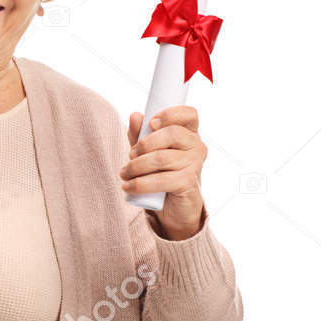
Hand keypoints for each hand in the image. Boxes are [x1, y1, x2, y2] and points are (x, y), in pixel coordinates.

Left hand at [122, 105, 207, 238]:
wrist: (172, 206)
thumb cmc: (160, 172)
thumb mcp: (147, 151)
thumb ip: (140, 134)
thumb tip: (135, 116)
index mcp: (188, 133)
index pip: (189, 114)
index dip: (171, 114)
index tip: (151, 123)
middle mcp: (196, 146)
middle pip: (172, 133)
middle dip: (144, 144)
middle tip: (130, 155)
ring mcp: (194, 165)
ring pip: (161, 158)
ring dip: (135, 166)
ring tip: (124, 173)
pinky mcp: (188, 183)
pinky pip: (161, 180)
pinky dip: (140, 184)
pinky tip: (128, 187)